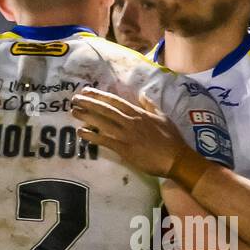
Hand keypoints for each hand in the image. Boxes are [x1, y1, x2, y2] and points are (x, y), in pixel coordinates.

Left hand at [71, 89, 188, 178]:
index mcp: (138, 113)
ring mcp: (126, 135)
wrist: (175, 158)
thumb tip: (142, 95)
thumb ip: (150, 106)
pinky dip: (92, 136)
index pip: (115, 101)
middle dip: (89, 103)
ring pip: (103, 122)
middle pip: (105, 109)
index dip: (100, 95)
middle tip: (74, 98)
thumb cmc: (171, 138)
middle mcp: (130, 121)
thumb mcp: (162, 117)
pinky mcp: (124, 149)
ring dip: (87, 116)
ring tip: (73, 111)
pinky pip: (105, 140)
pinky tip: (81, 133)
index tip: (87, 91)